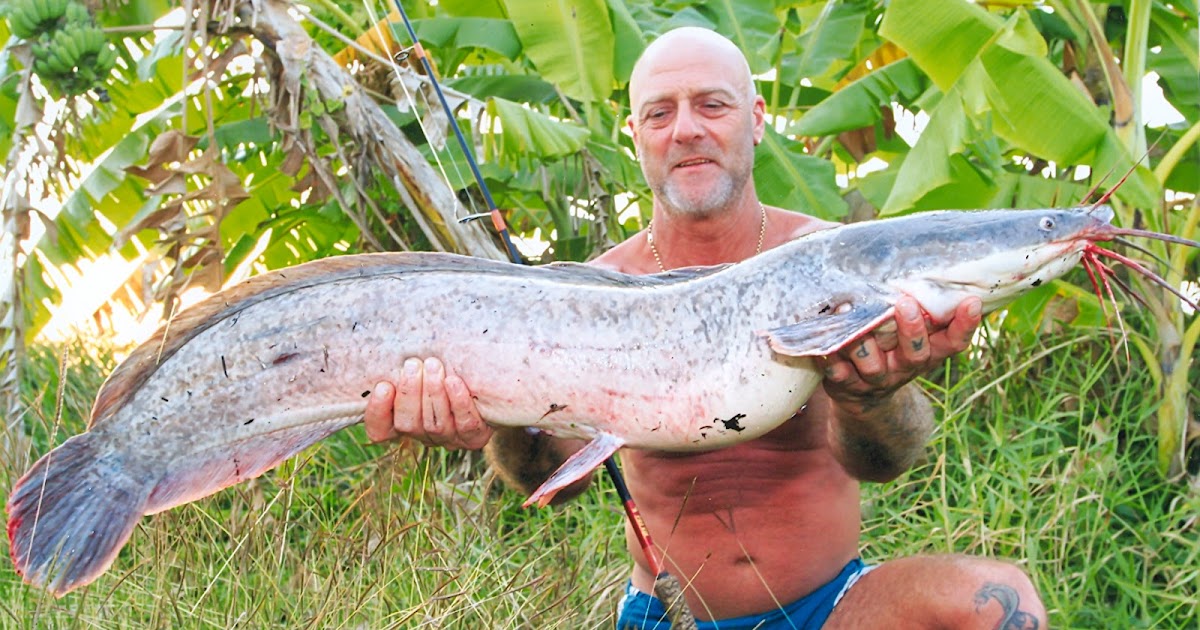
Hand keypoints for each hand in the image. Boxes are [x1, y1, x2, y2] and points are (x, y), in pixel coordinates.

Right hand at [364, 357, 491, 449]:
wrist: (489, 381)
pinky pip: (466, 426)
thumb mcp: (420, 366)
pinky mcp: (474, 438)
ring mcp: (449, 439)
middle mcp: (423, 434)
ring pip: (435, 425)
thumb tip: (380, 340)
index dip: (378, 412)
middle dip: (409, 393)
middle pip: (408, 424)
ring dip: (433, 393)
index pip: (379, 430)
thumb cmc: (445, 365)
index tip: (384, 386)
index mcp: (402, 421)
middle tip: (413, 364)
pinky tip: (455, 381)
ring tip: (433, 365)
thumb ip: (404, 364)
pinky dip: (459, 403)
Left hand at [819, 296, 981, 406]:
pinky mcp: (846, 385)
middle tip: (906, 304)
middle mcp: (904, 367)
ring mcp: (876, 379)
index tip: (971, 301)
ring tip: (852, 317)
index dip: (965, 325)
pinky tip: (825, 347)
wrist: (863, 396)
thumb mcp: (907, 331)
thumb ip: (916, 306)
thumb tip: (917, 256)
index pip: (953, 342)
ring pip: (872, 365)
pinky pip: (838, 374)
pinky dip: (832, 361)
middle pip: (916, 354)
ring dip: (863, 343)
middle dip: (912, 330)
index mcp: (926, 353)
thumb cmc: (889, 347)